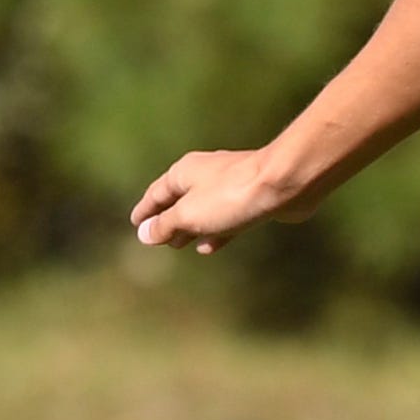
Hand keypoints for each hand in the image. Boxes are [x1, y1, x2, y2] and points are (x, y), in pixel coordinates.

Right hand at [132, 149, 303, 253]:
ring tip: (179, 245)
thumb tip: (144, 234)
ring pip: (204, 211)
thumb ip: (165, 225)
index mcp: (184, 173)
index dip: (145, 211)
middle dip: (167, 221)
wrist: (284, 183)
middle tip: (157, 239)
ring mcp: (231, 186)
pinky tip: (208, 247)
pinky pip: (227, 218)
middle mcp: (206, 175)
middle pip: (180, 201)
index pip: (156, 194)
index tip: (135, 223)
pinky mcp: (253, 199)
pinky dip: (216, 232)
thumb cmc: (231, 196)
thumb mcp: (189, 214)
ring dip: (191, 228)